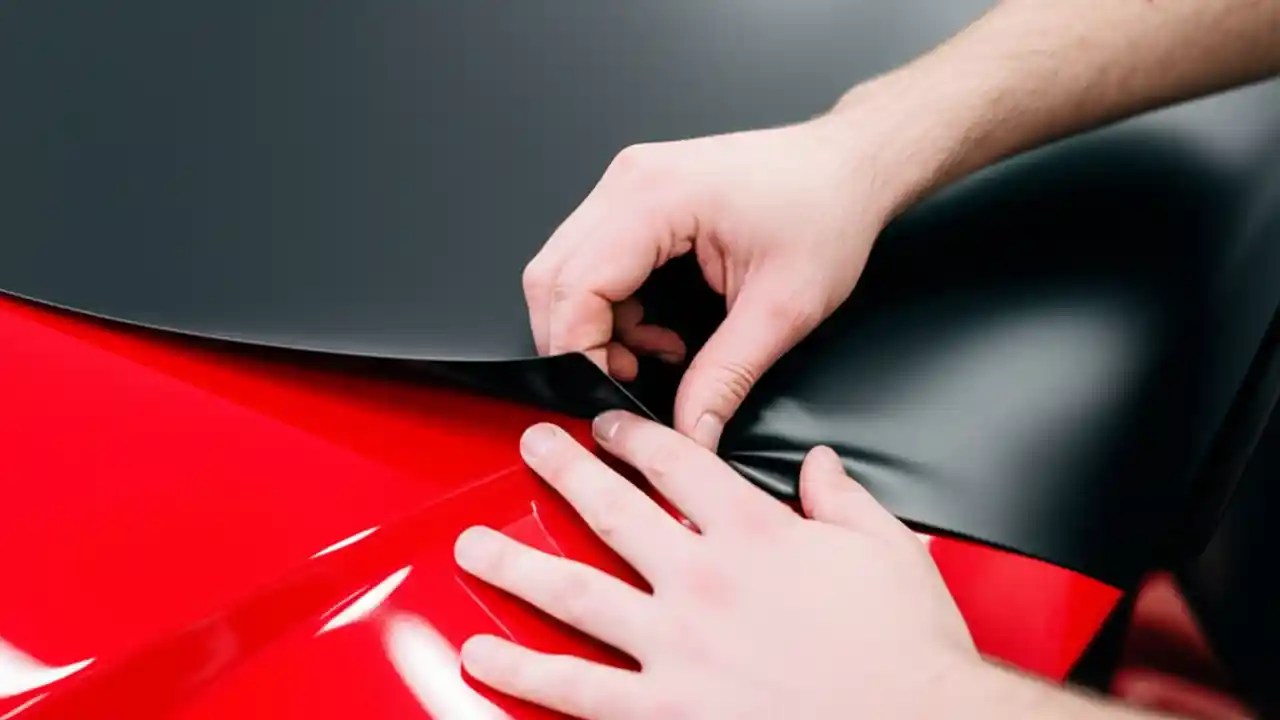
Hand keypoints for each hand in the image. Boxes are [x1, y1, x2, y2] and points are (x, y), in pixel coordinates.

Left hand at [453, 412, 980, 718]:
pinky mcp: (666, 709)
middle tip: (531, 446)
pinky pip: (579, 688)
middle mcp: (704, 581)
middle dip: (565, 470)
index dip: (636, 435)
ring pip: (576, 593)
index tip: (610, 425)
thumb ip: (841, 497)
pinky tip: (485, 655)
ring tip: (473, 545)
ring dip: (517, 564)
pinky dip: (525, 672)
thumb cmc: (907, 650)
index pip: (679, 463)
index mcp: (755, 534)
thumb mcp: (888, 549)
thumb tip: (817, 463)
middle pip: (614, 509)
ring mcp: (676, 647)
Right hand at [522, 119, 896, 449]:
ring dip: (595, 326)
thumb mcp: (782, 309)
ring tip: (654, 354)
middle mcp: (628, 182)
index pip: (574, 287)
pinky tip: (656, 329)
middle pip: (553, 277)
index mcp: (655, 196)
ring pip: (566, 270)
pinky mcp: (636, 196)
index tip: (608, 396)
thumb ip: (726, 377)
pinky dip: (611, 306)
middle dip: (578, 343)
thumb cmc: (827, 212)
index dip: (579, 353)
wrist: (850, 165)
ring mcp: (627, 185)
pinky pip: (592, 260)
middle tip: (624, 382)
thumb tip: (689, 435)